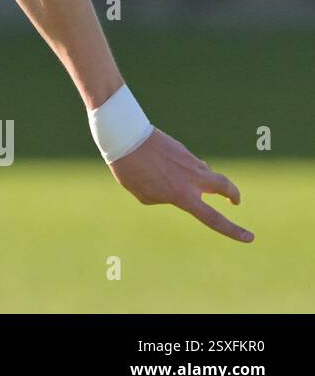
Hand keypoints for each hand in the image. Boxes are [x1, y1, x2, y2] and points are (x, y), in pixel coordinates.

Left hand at [108, 128, 253, 242]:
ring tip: (172, 177)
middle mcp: (192, 178)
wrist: (125, 137)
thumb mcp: (144, 194)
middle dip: (233, 194)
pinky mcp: (182, 148)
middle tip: (234, 200)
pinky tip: (163, 163)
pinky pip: (188, 162)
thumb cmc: (130, 170)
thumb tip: (179, 187)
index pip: (213, 218)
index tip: (249, 237)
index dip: (233, 230)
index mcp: (183, 195)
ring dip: (200, 179)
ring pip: (205, 172)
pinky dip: (182, 167)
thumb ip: (166, 196)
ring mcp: (189, 160)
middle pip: (225, 186)